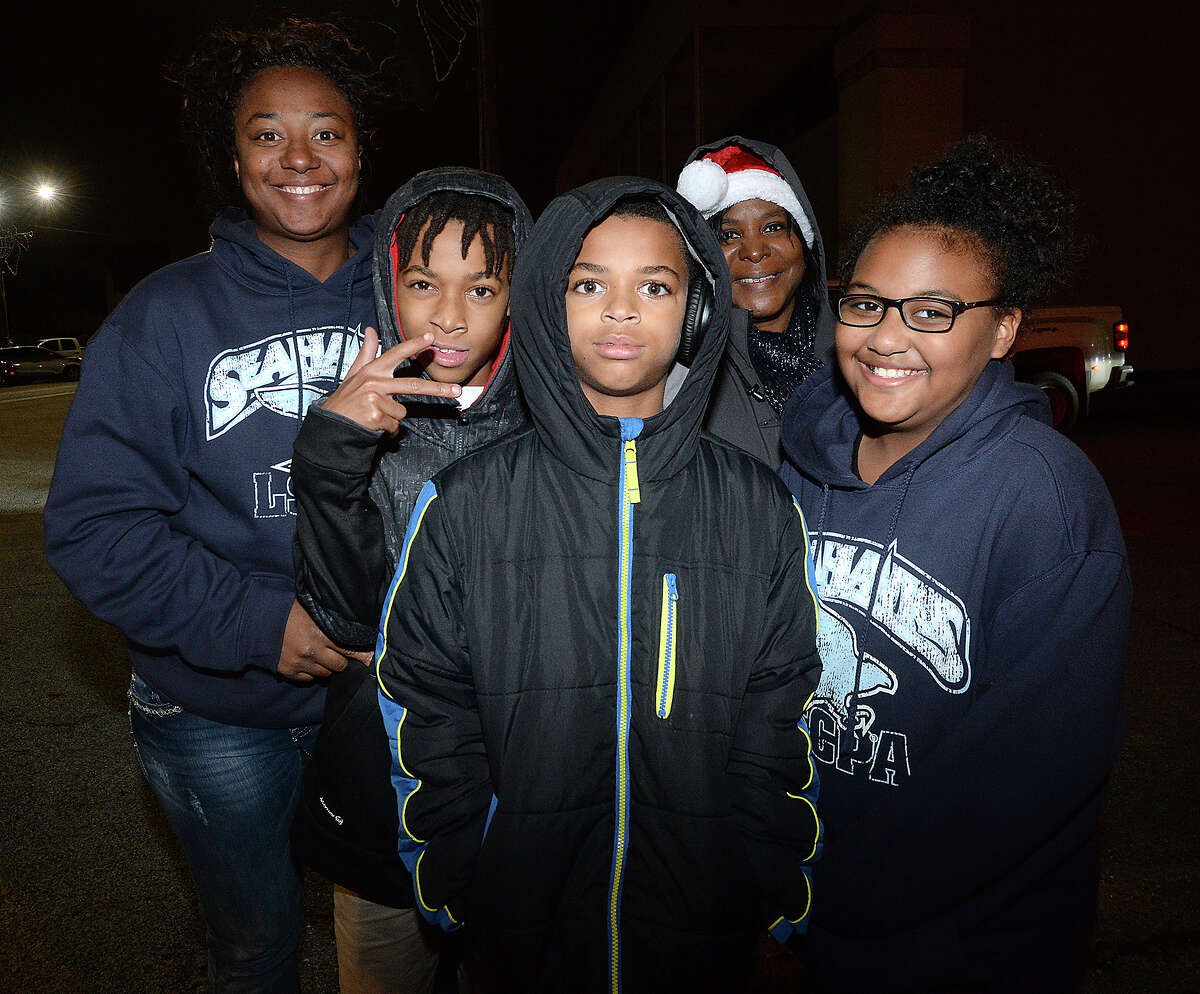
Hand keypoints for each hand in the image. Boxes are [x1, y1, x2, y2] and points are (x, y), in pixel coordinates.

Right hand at [277, 600, 373, 683]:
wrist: (258, 621)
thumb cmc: (288, 612)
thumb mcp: (312, 609)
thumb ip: (331, 617)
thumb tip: (356, 618)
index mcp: (322, 632)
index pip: (351, 649)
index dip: (363, 655)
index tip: (371, 658)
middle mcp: (313, 650)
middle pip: (340, 665)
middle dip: (342, 660)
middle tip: (338, 653)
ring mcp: (301, 663)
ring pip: (326, 674)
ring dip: (327, 667)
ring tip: (321, 656)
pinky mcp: (290, 671)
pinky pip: (309, 679)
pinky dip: (311, 673)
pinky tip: (308, 662)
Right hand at [323, 327, 461, 433]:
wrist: (331, 426)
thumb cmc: (346, 400)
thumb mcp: (354, 375)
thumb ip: (366, 353)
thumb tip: (370, 330)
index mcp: (372, 370)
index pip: (396, 354)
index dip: (414, 345)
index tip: (431, 338)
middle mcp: (375, 382)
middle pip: (413, 385)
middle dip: (438, 389)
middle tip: (457, 392)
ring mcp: (376, 399)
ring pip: (401, 411)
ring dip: (391, 418)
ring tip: (373, 416)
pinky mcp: (376, 416)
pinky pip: (395, 425)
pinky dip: (387, 429)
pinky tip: (372, 425)